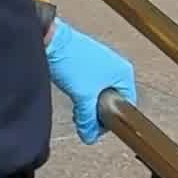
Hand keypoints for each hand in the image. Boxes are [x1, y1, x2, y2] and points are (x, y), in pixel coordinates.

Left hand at [45, 21, 138, 143]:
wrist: (51, 40)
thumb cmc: (72, 61)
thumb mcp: (83, 97)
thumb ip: (88, 120)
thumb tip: (90, 137)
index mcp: (124, 73)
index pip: (126, 107)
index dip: (111, 121)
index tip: (95, 127)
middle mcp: (117, 68)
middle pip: (113, 102)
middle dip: (98, 113)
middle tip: (84, 118)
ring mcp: (104, 64)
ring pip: (101, 94)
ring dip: (89, 105)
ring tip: (77, 108)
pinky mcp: (90, 63)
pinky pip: (92, 86)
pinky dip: (84, 94)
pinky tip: (74, 95)